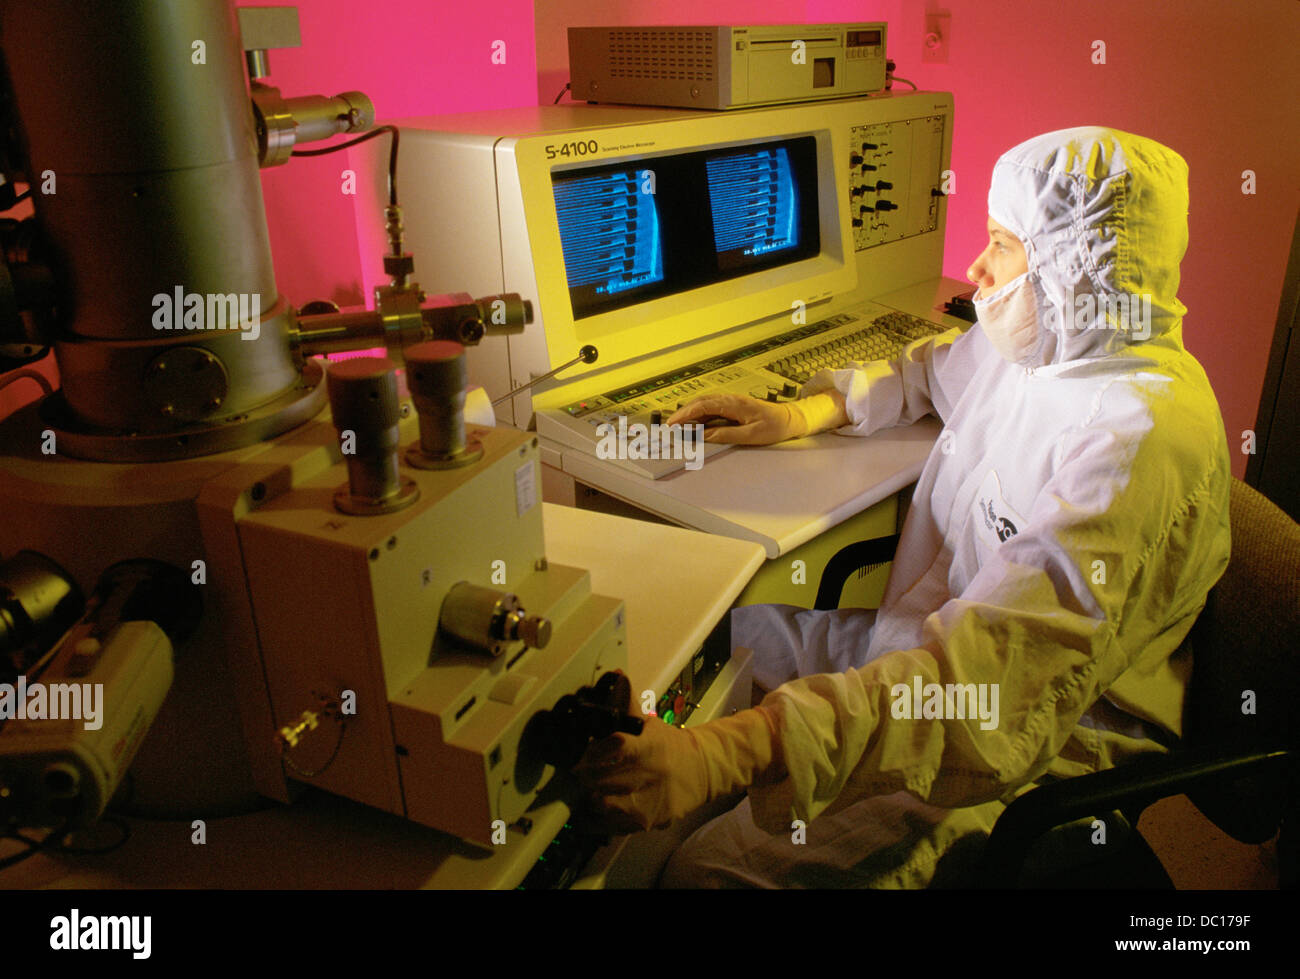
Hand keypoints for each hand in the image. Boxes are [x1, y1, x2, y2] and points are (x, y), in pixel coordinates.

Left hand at [573, 707, 780, 832]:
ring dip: (587, 796)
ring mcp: (645, 802)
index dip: (592, 751)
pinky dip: (592, 819)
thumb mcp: (649, 724)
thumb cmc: (670, 745)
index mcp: (646, 746)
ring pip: (599, 803)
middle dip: (583, 775)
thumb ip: (628, 702)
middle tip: (577, 772)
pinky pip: (607, 825)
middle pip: (597, 778)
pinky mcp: (644, 823)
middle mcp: (647, 775)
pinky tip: (589, 810)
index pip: (613, 746)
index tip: (581, 752)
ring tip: (586, 789)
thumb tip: (616, 675)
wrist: (702, 771)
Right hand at [667, 393, 797, 444]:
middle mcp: (730, 400)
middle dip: (682, 413)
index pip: (704, 405)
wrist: (789, 419)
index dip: (686, 414)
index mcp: (734, 404)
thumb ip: (727, 435)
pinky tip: (692, 423)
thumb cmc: (774, 426)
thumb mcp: (751, 435)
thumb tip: (706, 435)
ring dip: (689, 413)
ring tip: (676, 425)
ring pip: (704, 404)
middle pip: (700, 402)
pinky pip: (711, 408)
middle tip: (669, 426)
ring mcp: (731, 402)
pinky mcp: (732, 407)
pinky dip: (698, 414)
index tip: (674, 422)